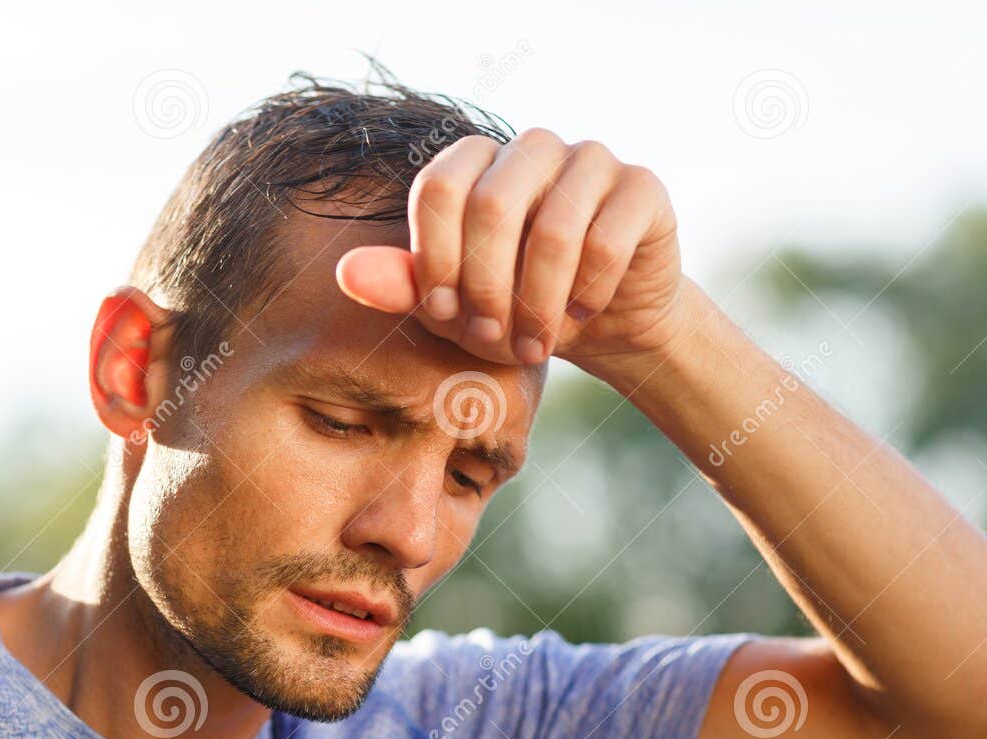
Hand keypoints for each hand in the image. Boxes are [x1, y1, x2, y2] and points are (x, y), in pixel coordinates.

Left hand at [335, 130, 689, 374]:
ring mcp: (591, 158)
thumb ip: (404, 285)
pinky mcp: (641, 188)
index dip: (437, 259)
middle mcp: (532, 147)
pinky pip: (607, 241)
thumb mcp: (453, 308)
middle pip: (492, 205)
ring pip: (556, 228)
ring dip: (540, 303)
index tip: (449, 316)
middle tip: (493, 340)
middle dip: (488, 288)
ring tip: (537, 343)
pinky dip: (588, 293)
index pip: (437, 188)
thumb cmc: (514, 308)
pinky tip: (583, 315)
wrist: (600, 325)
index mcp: (477, 161)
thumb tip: (346, 273)